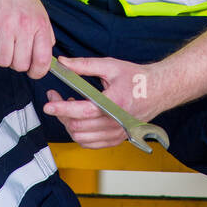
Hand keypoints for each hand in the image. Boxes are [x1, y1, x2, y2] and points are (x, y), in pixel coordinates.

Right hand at [0, 0, 53, 80]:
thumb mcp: (38, 10)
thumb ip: (44, 34)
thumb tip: (47, 58)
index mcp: (40, 24)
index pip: (43, 61)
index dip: (36, 71)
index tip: (31, 69)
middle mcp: (24, 25)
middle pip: (19, 65)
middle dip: (14, 61)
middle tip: (11, 46)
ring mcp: (4, 24)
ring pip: (1, 60)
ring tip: (0, 38)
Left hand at [43, 55, 166, 148]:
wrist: (158, 90)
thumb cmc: (136, 77)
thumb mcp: (110, 66)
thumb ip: (84, 65)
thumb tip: (63, 63)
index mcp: (115, 103)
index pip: (83, 110)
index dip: (63, 108)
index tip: (48, 104)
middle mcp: (116, 122)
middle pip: (78, 127)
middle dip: (61, 113)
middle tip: (54, 97)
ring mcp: (116, 133)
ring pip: (81, 138)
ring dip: (68, 124)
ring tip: (67, 106)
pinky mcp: (116, 139)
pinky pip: (90, 144)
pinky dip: (79, 134)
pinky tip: (78, 118)